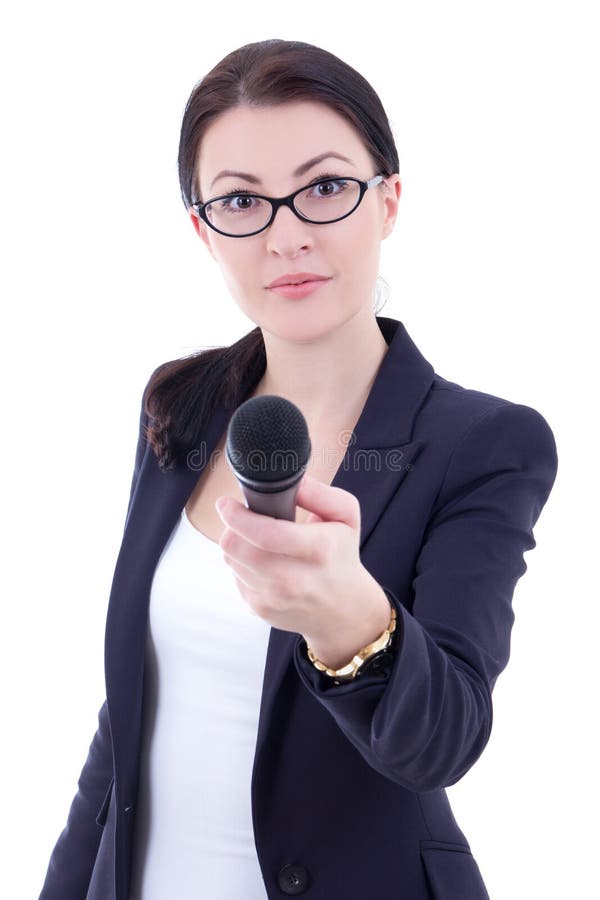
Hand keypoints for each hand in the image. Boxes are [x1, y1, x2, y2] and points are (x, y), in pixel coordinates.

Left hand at [215, 472, 390, 666]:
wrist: (344, 609)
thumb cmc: (341, 555)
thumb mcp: (345, 515)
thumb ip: (318, 493)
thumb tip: (290, 482)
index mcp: (317, 550)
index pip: (265, 534)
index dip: (236, 516)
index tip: (226, 503)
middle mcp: (293, 579)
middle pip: (236, 547)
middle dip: (232, 526)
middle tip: (245, 518)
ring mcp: (274, 598)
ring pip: (230, 560)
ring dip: (237, 544)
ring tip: (258, 540)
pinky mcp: (260, 609)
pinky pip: (234, 576)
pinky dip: (242, 564)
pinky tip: (263, 562)